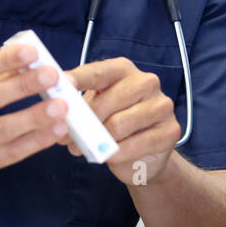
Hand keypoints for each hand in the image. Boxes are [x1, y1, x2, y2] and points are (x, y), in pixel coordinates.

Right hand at [0, 44, 68, 188]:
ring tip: (60, 106)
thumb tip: (26, 62)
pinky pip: (10, 153)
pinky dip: (35, 141)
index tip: (31, 52)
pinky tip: (55, 130)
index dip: (3, 61)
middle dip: (23, 86)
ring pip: (2, 130)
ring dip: (35, 117)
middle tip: (51, 75)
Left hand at [63, 57, 180, 184]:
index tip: (59, 88)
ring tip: (84, 149)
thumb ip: (78, 106)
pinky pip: (135, 145)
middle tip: (67, 138)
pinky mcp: (171, 130)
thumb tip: (54, 109)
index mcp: (124, 70)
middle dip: (83, 123)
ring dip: (97, 141)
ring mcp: (162, 105)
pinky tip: (108, 156)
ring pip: (119, 125)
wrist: (145, 156)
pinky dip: (116, 154)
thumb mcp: (94, 110)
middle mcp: (146, 82)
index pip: (98, 72)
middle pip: (107, 101)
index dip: (78, 80)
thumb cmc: (114, 125)